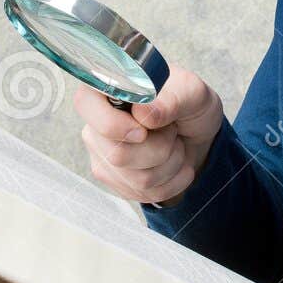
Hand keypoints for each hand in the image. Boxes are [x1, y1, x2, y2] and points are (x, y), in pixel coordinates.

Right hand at [75, 68, 222, 206]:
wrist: (197, 131)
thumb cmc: (188, 103)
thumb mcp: (191, 91)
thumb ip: (171, 99)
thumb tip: (145, 114)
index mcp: (107, 88)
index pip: (85, 104)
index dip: (114, 124)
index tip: (144, 130)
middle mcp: (96, 123)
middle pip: (118, 154)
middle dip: (160, 148)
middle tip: (172, 130)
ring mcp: (102, 155)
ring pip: (137, 179)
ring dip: (171, 164)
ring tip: (175, 144)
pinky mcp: (116, 180)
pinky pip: (144, 193)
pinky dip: (172, 181)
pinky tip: (176, 163)